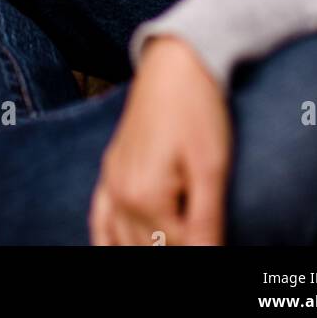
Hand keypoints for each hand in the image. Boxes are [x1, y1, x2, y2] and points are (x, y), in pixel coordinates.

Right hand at [88, 36, 232, 245]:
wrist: (175, 61)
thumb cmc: (197, 108)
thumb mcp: (211, 167)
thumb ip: (207, 222)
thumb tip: (212, 256)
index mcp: (145, 196)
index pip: (179, 249)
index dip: (205, 247)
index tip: (217, 240)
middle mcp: (121, 194)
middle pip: (149, 250)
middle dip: (176, 248)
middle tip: (200, 235)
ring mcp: (111, 181)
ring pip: (122, 241)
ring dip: (144, 249)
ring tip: (171, 242)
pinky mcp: (110, 169)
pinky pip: (99, 219)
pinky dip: (104, 242)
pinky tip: (113, 250)